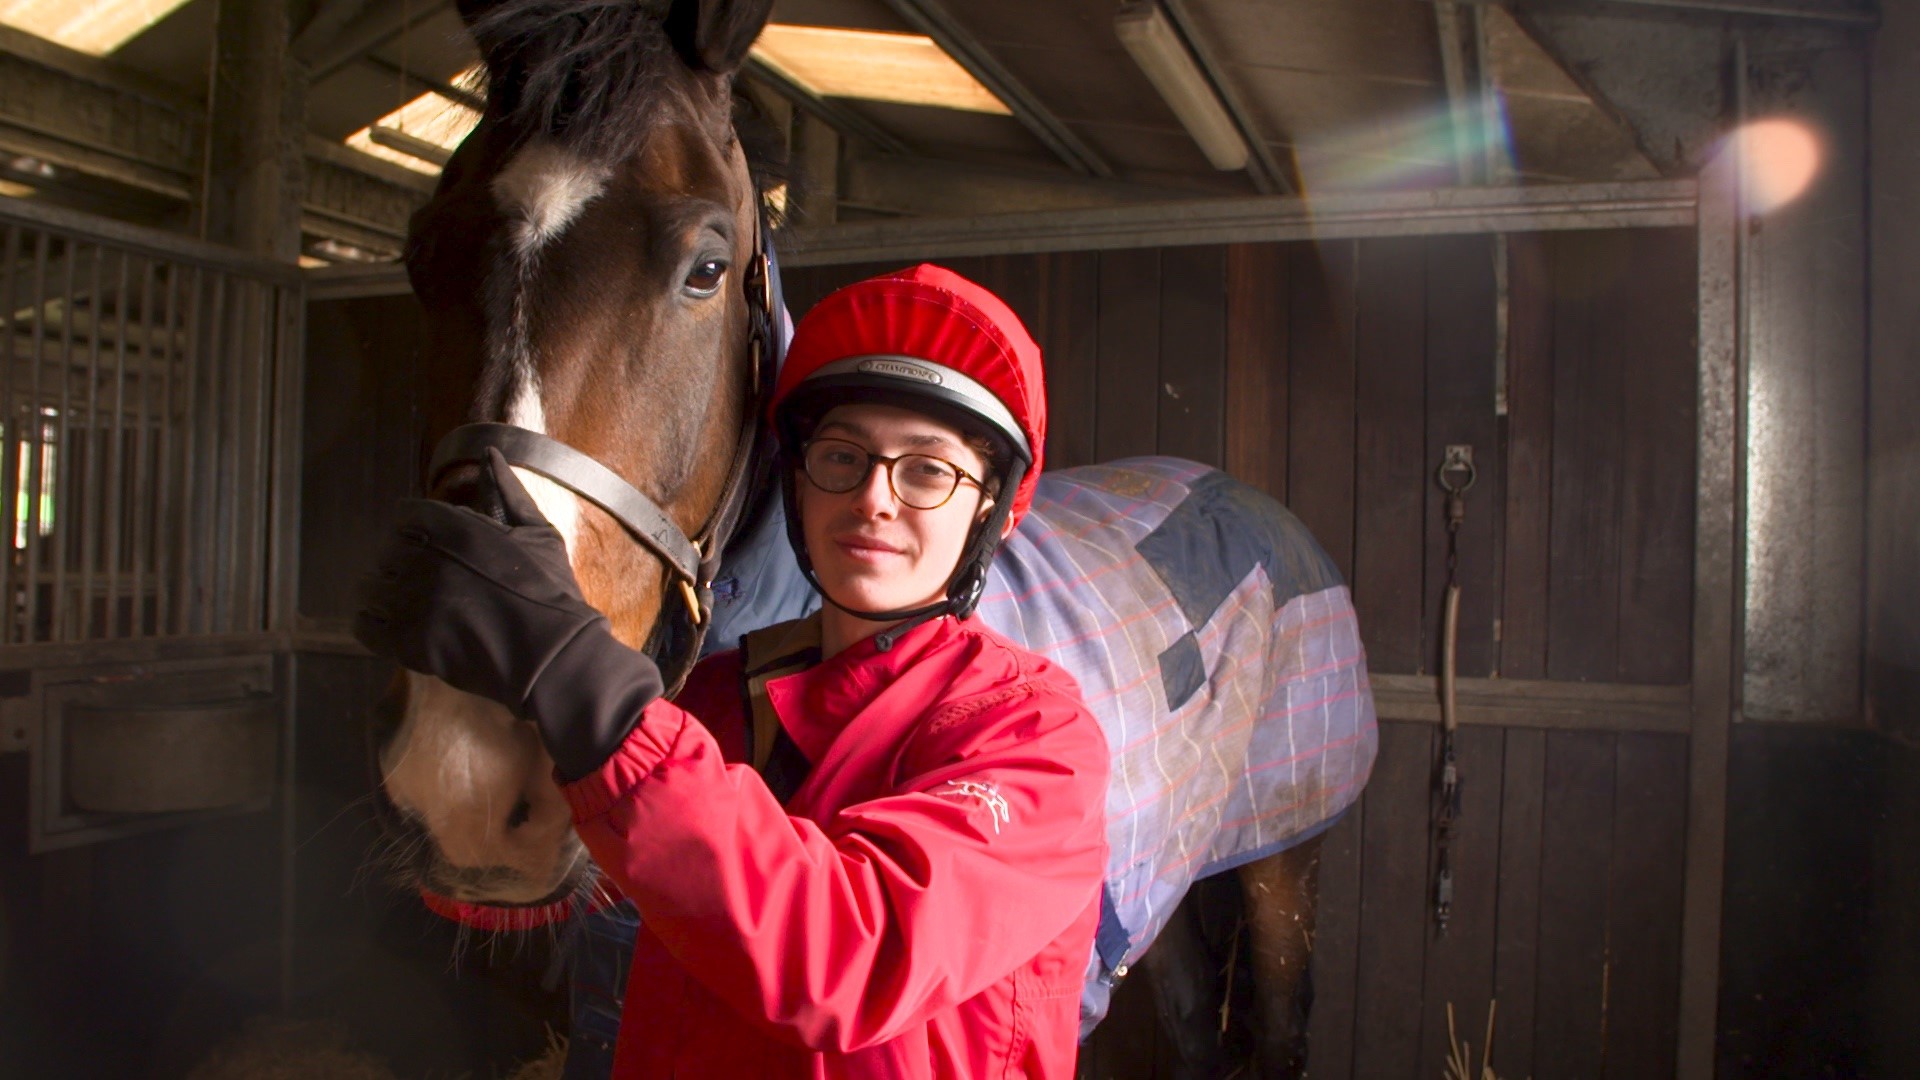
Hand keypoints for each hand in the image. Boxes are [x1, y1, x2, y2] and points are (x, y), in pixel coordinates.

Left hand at [354, 449, 662, 778]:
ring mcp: (416, 603)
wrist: (552, 656)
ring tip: (401, 603)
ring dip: (382, 592)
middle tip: (417, 578)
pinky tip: (387, 625)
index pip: (405, 514)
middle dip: (399, 561)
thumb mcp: (537, 533)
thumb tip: (490, 452)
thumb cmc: (550, 592)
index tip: (426, 543)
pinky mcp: (409, 643)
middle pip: (386, 550)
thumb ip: (508, 490)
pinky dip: (369, 624)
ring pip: (371, 587)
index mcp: (457, 529)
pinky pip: (365, 626)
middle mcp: (429, 561)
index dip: (414, 527)